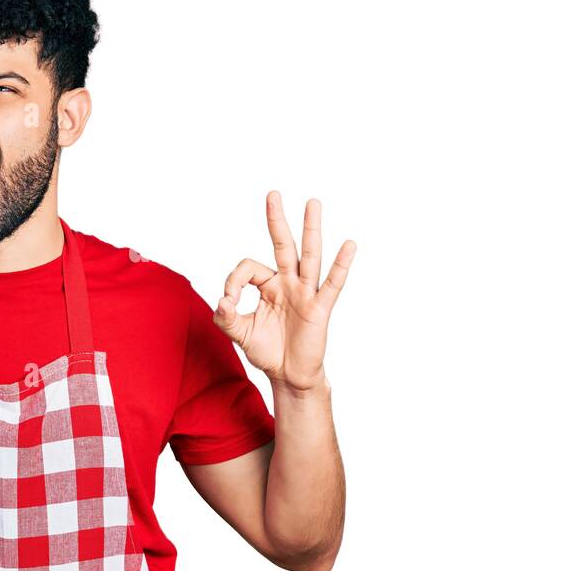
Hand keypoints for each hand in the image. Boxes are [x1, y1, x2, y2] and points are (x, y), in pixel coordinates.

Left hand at [214, 191, 355, 391]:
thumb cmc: (267, 351)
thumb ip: (226, 317)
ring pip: (308, 255)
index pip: (248, 268)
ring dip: (310, 229)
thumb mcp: (239, 334)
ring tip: (312, 202)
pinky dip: (341, 265)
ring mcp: (305, 293)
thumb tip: (221, 301)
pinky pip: (331, 284)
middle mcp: (287, 283)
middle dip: (277, 220)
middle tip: (272, 194)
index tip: (227, 302)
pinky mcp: (319, 308)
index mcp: (267, 285)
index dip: (233, 281)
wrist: (289, 376)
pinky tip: (349, 245)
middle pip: (282, 245)